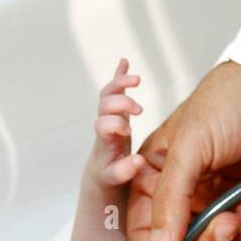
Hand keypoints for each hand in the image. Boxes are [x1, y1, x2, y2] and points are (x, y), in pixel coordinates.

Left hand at [87, 57, 146, 188]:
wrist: (101, 171)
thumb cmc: (110, 175)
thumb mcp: (115, 178)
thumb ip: (125, 170)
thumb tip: (138, 161)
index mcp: (104, 141)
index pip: (103, 126)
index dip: (114, 124)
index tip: (127, 131)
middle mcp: (104, 125)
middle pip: (105, 105)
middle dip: (121, 102)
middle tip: (139, 110)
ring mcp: (109, 116)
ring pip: (108, 94)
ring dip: (120, 83)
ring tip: (136, 80)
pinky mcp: (116, 111)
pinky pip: (115, 90)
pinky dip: (119, 76)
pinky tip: (124, 61)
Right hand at [126, 61, 240, 240]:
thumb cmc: (228, 101)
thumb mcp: (191, 146)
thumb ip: (172, 199)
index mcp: (158, 170)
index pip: (144, 223)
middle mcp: (186, 187)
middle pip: (181, 240)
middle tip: (222, 227)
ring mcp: (219, 194)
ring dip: (227, 237)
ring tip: (239, 214)